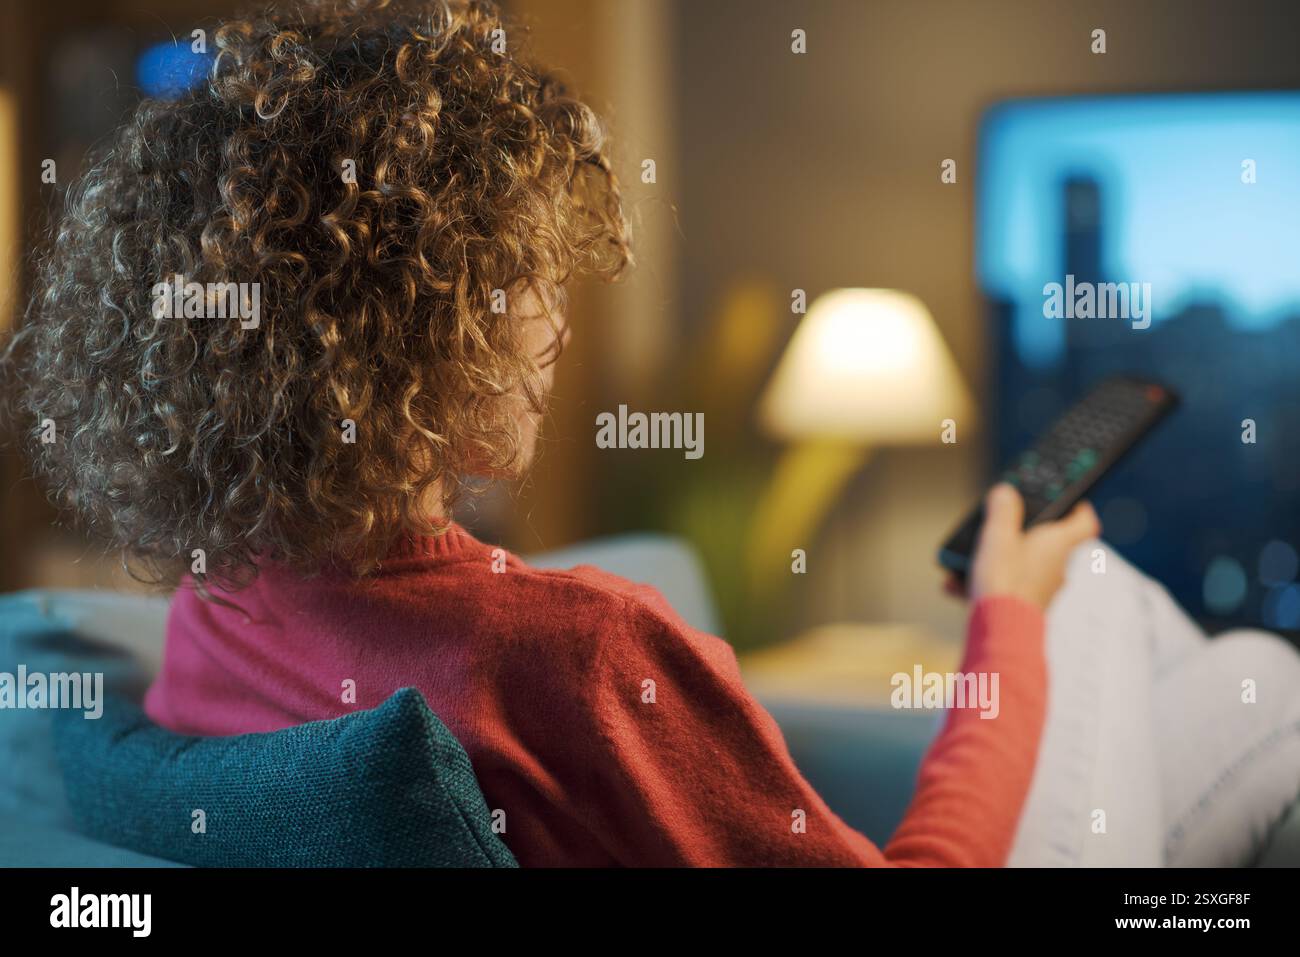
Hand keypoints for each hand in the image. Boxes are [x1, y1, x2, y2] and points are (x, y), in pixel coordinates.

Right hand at [951, 483, 1100, 611]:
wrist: (1000, 629)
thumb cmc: (1005, 580)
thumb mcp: (998, 535)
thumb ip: (1002, 509)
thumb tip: (1005, 492)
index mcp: (1058, 544)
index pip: (1085, 522)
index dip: (1079, 508)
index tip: (1070, 500)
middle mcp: (1056, 568)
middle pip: (1049, 543)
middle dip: (1025, 533)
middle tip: (1004, 523)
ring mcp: (1042, 590)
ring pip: (1022, 566)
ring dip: (998, 559)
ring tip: (968, 559)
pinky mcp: (1024, 607)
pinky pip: (1005, 587)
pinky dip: (984, 582)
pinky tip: (956, 584)